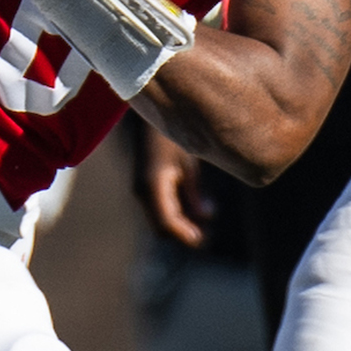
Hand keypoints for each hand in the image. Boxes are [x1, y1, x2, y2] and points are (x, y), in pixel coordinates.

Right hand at [140, 124, 211, 248]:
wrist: (150, 111)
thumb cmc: (173, 132)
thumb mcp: (188, 160)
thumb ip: (194, 191)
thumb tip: (206, 217)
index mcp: (154, 183)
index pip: (166, 222)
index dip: (184, 234)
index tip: (201, 239)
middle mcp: (144, 189)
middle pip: (162, 227)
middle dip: (184, 232)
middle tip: (207, 233)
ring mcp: (143, 188)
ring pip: (161, 220)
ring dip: (183, 224)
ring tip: (208, 215)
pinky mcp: (147, 185)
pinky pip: (161, 208)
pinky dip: (178, 212)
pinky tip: (199, 204)